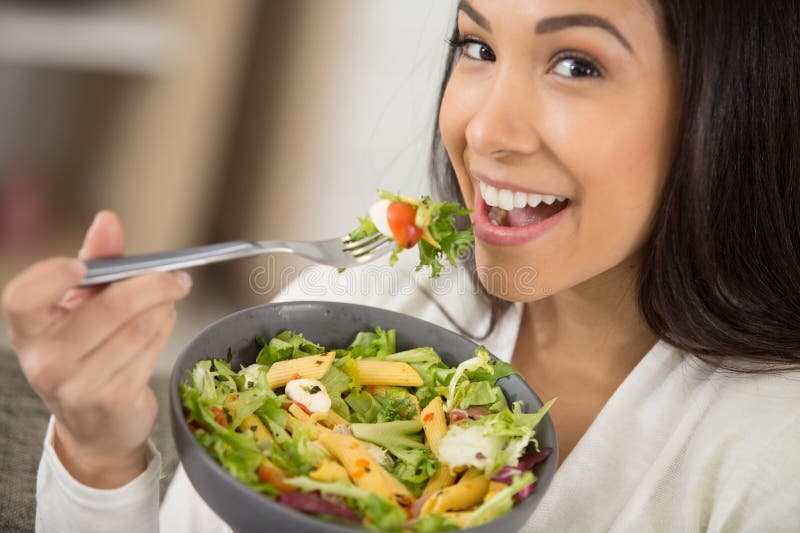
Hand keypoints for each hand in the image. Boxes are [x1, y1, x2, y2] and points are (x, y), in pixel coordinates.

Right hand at [1, 211, 191, 487]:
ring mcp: (77, 385)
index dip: (51, 278)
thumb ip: (96, 262)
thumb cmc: (87, 350)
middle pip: (110, 307)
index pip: (22, 298)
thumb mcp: (81, 305)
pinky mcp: (112, 400)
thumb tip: (108, 220)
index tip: (82, 265)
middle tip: (177, 276)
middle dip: (153, 285)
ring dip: (164, 309)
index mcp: (28, 329)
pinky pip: (152, 350)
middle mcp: (45, 360)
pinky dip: (165, 330)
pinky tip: (162, 325)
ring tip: (167, 303)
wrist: (96, 424)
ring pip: (140, 327)